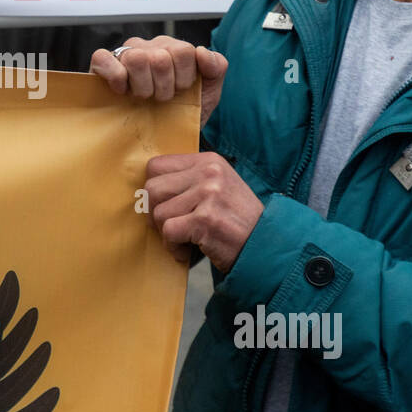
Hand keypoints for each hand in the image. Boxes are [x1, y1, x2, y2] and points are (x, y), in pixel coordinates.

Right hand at [89, 36, 227, 125]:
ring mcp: (124, 53)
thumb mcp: (208, 93)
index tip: (180, 92)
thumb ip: (216, 68)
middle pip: (161, 57)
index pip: (183, 51)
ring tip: (143, 97)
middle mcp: (149, 46)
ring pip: (137, 59)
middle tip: (161, 99)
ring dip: (143, 87)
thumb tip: (202, 52)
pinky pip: (104, 58)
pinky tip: (122, 92)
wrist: (160, 139)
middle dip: (164, 87)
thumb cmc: (180, 112)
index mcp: (173, 48)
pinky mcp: (102, 63)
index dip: (184, 78)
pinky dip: (116, 77)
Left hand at [146, 152, 263, 271]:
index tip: (167, 206)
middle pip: (152, 189)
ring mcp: (208, 194)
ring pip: (158, 213)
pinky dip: (174, 247)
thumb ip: (188, 181)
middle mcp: (208, 172)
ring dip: (167, 233)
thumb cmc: (236, 220)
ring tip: (186, 239)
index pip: (156, 166)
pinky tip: (188, 250)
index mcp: (208, 161)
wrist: (266, 244)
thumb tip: (146, 188)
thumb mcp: (218, 187)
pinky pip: (168, 232)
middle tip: (173, 226)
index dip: (155, 190)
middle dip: (156, 213)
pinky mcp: (205, 220)